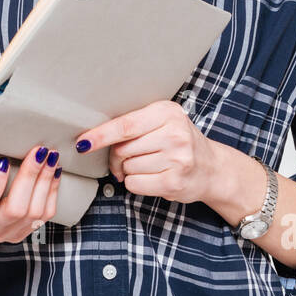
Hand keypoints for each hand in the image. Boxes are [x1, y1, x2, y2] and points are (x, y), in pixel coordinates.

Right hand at [0, 143, 63, 243]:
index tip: (2, 161)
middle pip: (13, 211)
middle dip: (29, 179)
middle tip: (37, 149)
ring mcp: (6, 233)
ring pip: (33, 213)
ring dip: (44, 184)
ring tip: (48, 155)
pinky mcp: (23, 229)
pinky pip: (44, 216)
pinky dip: (52, 193)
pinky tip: (54, 170)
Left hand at [74, 99, 226, 204]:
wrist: (211, 168)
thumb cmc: (178, 143)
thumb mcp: (162, 122)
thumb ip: (134, 124)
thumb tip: (92, 137)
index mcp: (167, 112)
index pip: (125, 125)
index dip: (101, 135)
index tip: (84, 142)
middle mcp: (175, 133)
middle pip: (122, 149)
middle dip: (117, 157)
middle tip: (129, 157)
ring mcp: (177, 158)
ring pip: (127, 167)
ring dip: (129, 170)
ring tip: (150, 165)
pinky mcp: (174, 181)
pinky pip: (135, 184)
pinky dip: (136, 183)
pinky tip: (152, 177)